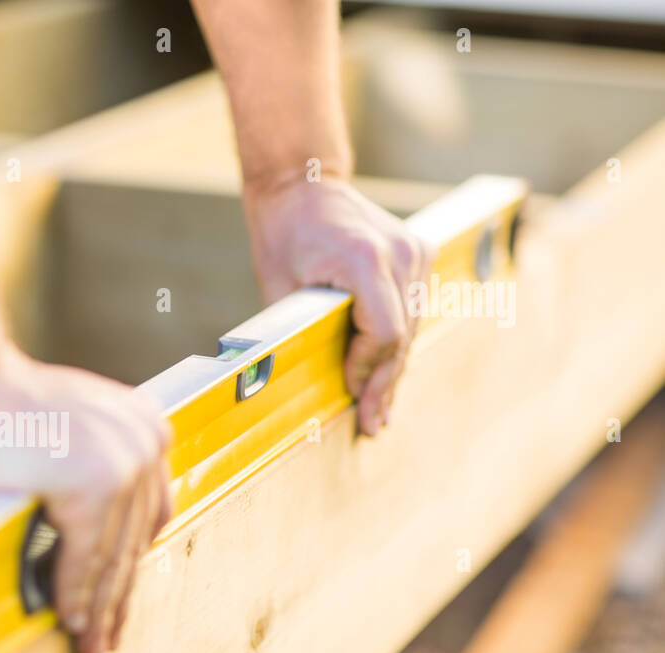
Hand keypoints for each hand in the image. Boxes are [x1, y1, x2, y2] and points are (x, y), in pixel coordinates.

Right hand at [0, 348, 172, 652]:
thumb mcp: (71, 433)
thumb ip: (96, 473)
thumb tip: (100, 541)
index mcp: (147, 429)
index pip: (147, 516)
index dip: (131, 564)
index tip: (119, 598)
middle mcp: (144, 444)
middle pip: (133, 541)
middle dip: (117, 596)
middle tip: (107, 635)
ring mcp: (122, 464)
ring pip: (111, 557)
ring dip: (97, 607)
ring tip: (89, 642)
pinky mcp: (92, 486)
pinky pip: (83, 558)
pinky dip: (73, 593)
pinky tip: (67, 619)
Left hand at [241, 176, 433, 435]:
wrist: (303, 183)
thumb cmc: (284, 234)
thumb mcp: (279, 286)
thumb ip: (299, 331)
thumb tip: (303, 385)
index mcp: (365, 259)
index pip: (383, 333)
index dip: (367, 369)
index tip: (350, 394)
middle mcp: (400, 254)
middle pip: (401, 336)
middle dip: (385, 383)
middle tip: (374, 424)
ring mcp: (415, 252)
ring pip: (411, 327)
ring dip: (394, 368)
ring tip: (381, 409)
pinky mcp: (419, 253)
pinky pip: (411, 309)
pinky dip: (398, 342)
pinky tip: (387, 373)